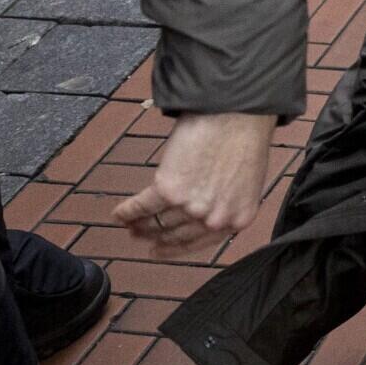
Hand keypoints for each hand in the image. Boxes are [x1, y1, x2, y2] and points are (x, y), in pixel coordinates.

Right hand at [115, 111, 273, 250]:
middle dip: (155, 237)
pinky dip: (127, 210)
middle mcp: (214, 218)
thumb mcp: (245, 181)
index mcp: (238, 218)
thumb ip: (225, 200)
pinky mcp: (168, 189)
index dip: (175, 248)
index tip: (158, 251)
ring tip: (128, 225)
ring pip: (157, 222)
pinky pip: (142, 205)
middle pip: (175, 234)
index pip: (200, 242)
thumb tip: (205, 205)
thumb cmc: (247, 137)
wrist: (238, 113)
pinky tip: (118, 214)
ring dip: (139, 225)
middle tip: (139, 236)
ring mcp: (190, 206)